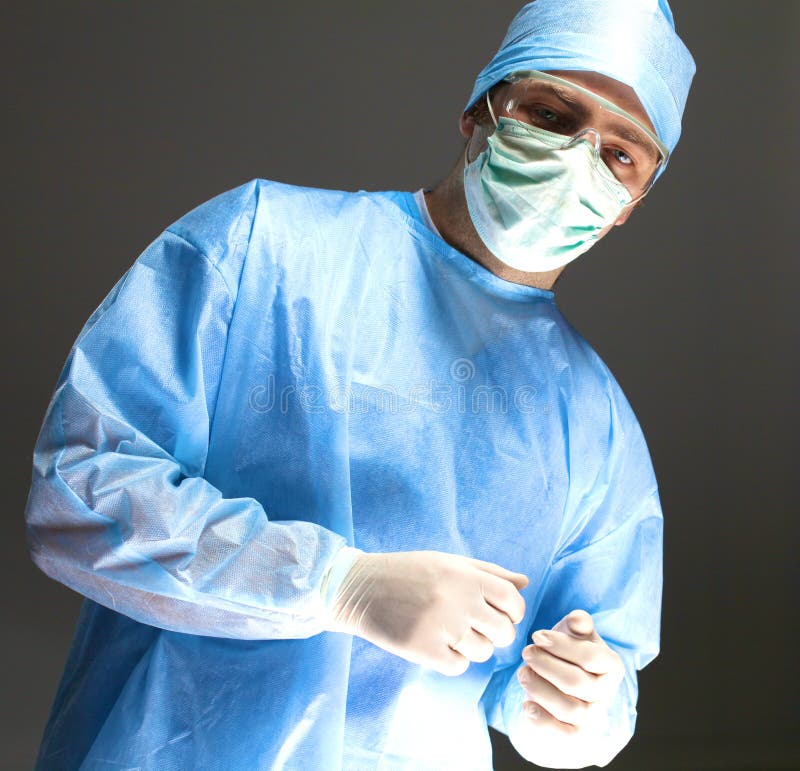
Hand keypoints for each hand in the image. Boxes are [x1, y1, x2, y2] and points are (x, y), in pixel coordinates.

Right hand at [328, 550, 528, 675]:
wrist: (361, 587)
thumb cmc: (409, 572)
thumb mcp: (450, 562)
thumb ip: (489, 572)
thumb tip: (525, 582)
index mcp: (466, 576)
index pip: (513, 601)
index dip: (513, 612)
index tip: (499, 615)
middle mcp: (458, 600)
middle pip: (503, 632)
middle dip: (496, 634)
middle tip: (475, 628)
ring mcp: (441, 626)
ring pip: (482, 652)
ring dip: (472, 647)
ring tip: (451, 634)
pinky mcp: (423, 649)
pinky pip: (458, 666)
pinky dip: (452, 660)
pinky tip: (437, 645)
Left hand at [513, 610, 624, 765]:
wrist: (562, 686)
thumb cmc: (567, 653)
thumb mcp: (572, 634)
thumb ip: (577, 624)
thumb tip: (577, 618)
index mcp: (612, 665)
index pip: (591, 657)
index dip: (561, 645)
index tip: (536, 635)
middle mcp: (607, 694)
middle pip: (576, 682)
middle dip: (545, 665)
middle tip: (526, 652)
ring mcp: (593, 718)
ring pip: (568, 709)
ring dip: (539, 689)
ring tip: (522, 673)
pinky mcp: (577, 735)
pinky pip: (562, 735)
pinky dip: (541, 720)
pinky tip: (526, 704)